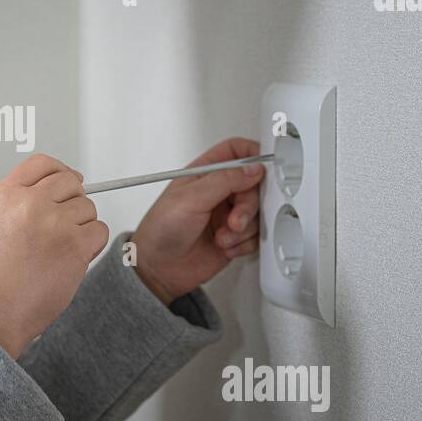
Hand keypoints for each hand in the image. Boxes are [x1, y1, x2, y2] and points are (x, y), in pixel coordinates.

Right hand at [0, 154, 109, 358]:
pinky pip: (99, 231)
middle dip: (73, 200)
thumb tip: (60, 186)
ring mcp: (55, 223)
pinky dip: (91, 245)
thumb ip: (22, 200)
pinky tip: (70, 258)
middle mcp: (30, 204)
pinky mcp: (75, 245)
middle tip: (65, 223)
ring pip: (88, 208)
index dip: (60, 171)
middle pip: (70, 182)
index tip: (68, 181)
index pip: (42, 163)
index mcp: (6, 195)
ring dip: (81, 226)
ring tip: (59, 249)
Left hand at [130, 137, 263, 304]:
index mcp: (205, 174)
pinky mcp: (234, 237)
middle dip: (248, 205)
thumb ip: (224, 180)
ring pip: (257, 213)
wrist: (158, 269)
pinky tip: (225, 247)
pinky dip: (244, 244)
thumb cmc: (160, 230)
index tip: (263, 170)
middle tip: (235, 220)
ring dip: (243, 228)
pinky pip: (255, 236)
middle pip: (253, 185)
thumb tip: (253, 169)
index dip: (253, 155)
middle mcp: (218, 192)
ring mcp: (227, 214)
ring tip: (223, 237)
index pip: (236, 151)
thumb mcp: (191, 198)